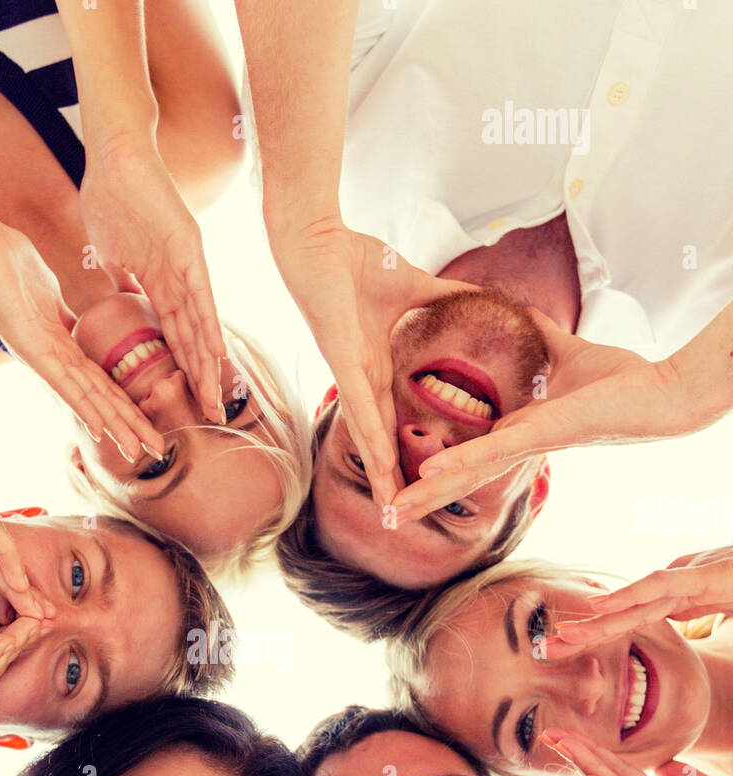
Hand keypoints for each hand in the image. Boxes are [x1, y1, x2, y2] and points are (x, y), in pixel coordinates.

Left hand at [0, 216, 164, 461]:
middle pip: (98, 397)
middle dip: (128, 425)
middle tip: (157, 451)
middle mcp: (48, 359)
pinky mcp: (27, 345)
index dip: (126, 404)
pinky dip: (81, 405)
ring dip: (112, 425)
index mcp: (56, 347)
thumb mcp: (46, 296)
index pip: (100, 382)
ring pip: (85, 396)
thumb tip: (78, 328)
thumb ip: (63, 318)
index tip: (150, 423)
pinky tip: (98, 427)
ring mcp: (38, 354)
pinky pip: (60, 380)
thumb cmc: (5, 262)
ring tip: (135, 451)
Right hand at [80, 138, 225, 422]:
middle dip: (202, 379)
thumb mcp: (111, 254)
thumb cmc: (109, 197)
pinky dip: (208, 323)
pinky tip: (216, 353)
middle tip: (214, 417)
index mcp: (160, 283)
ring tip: (218, 397)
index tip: (186, 403)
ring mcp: (185, 264)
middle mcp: (180, 279)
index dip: (182, 370)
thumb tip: (113, 297)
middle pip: (193, 339)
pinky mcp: (187, 247)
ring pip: (200, 324)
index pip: (174, 336)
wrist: (114, 155)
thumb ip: (119, 280)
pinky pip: (200, 292)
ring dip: (208, 363)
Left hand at [271, 217, 470, 504]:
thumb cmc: (354, 259)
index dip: (401, 452)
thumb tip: (480, 295)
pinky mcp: (340, 355)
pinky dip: (370, 430)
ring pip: (367, 430)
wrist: (317, 237)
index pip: (391, 419)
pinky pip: (360, 400)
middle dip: (387, 477)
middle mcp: (359, 376)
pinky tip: (379, 459)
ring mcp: (349, 369)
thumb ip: (445, 294)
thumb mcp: (413, 283)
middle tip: (398, 516)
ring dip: (379, 468)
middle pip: (377, 437)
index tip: (415, 483)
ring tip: (391, 505)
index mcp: (374, 364)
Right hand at [396, 311, 689, 519]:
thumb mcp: (568, 352)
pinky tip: (430, 472)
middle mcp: (519, 446)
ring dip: (430, 491)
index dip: (439, 472)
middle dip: (425, 495)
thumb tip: (523, 309)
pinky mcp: (540, 436)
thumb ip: (541, 334)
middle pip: (461, 476)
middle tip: (390, 513)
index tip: (408, 481)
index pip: (470, 457)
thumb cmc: (621, 381)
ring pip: (468, 472)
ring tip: (397, 507)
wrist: (658, 392)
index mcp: (520, 431)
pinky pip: (492, 451)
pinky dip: (459, 462)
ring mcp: (527, 444)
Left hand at [545, 549, 732, 654]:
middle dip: (585, 631)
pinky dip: (631, 595)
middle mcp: (680, 584)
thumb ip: (704, 613)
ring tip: (562, 637)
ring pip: (635, 601)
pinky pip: (662, 585)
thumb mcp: (727, 608)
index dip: (601, 634)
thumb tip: (690, 619)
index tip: (569, 650)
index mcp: (685, 597)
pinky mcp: (707, 574)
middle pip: (624, 611)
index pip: (635, 618)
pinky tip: (601, 606)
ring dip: (597, 621)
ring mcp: (692, 577)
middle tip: (546, 650)